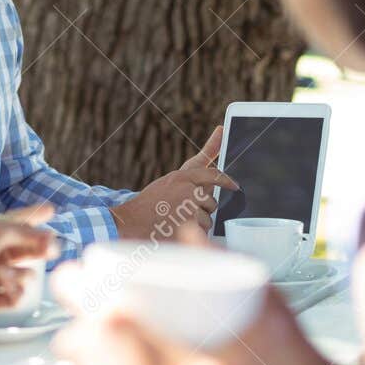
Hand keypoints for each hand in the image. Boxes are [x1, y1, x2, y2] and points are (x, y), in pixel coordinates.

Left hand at [0, 206, 56, 339]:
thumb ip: (23, 232)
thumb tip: (47, 238)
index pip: (17, 221)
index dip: (34, 215)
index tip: (51, 209)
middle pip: (26, 249)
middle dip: (40, 248)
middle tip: (52, 249)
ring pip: (24, 275)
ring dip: (22, 275)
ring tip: (7, 275)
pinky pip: (15, 297)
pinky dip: (16, 293)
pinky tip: (7, 289)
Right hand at [110, 126, 235, 240]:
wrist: (130, 222)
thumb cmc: (152, 199)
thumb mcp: (175, 176)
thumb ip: (203, 157)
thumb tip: (222, 129)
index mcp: (182, 177)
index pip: (213, 175)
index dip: (226, 181)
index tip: (234, 186)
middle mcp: (186, 190)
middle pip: (211, 203)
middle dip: (201, 210)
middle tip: (180, 211)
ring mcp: (186, 209)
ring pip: (207, 220)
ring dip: (196, 223)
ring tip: (176, 221)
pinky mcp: (186, 226)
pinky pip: (201, 232)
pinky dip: (192, 234)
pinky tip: (176, 230)